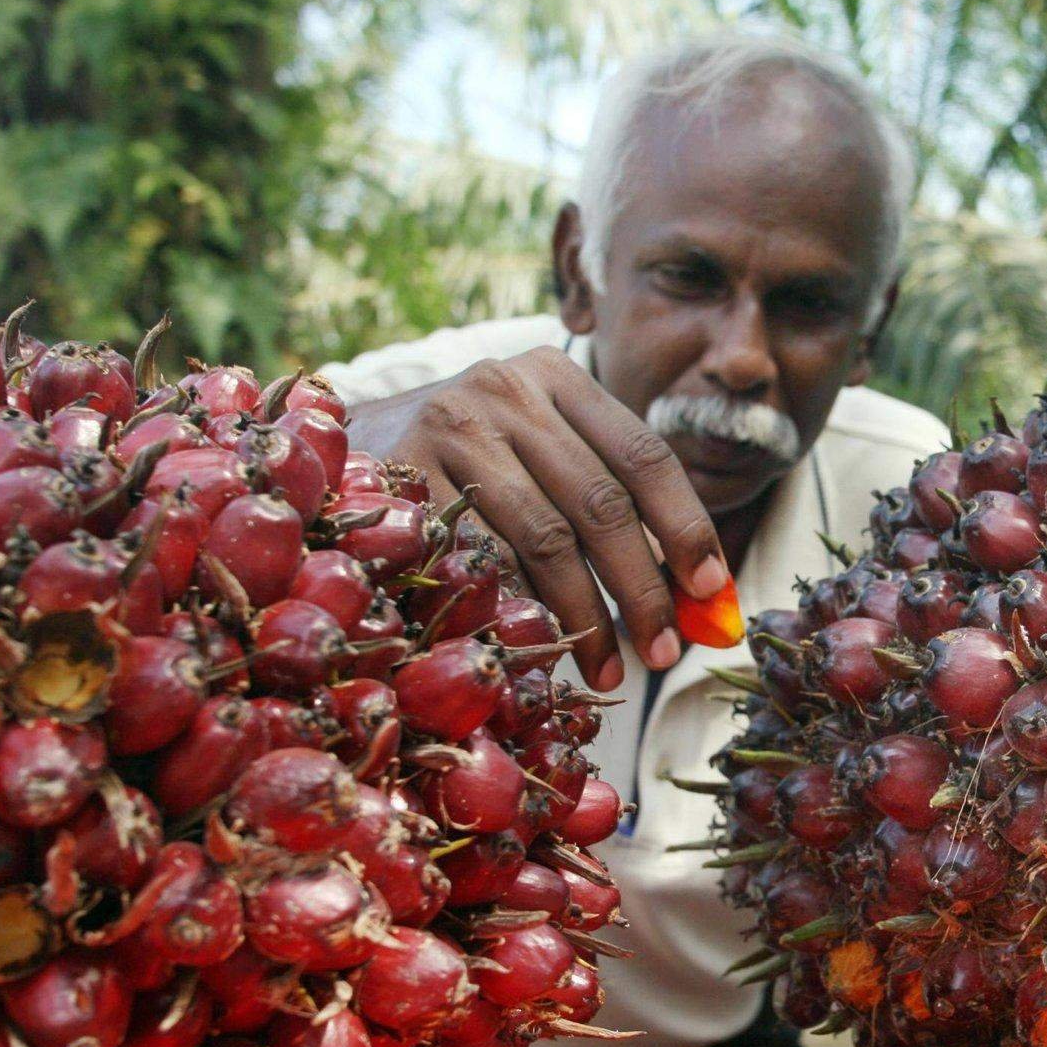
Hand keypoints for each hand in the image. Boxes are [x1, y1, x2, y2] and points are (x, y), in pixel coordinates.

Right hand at [346, 346, 728, 689]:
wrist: (335, 447)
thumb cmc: (470, 464)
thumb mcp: (540, 452)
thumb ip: (612, 502)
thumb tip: (701, 596)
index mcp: (556, 377)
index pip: (644, 454)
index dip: (686, 526)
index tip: (711, 590)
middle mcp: (506, 390)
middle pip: (601, 503)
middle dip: (643, 588)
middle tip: (665, 653)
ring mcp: (449, 427)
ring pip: (545, 539)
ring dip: (585, 617)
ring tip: (607, 670)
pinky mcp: (404, 475)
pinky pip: (482, 560)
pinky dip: (518, 611)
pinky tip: (538, 648)